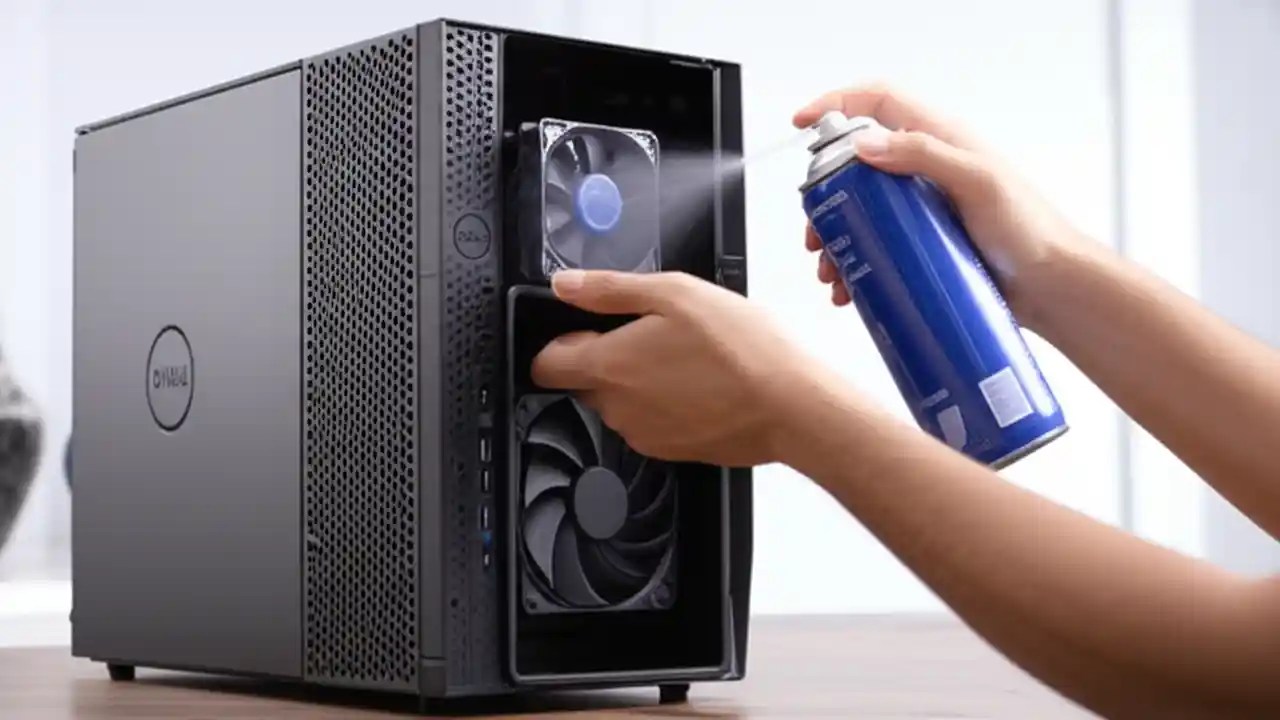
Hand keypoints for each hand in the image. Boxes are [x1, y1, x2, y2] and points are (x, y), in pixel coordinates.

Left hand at [530, 269, 817, 467]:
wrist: (790, 406)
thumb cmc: (740, 348)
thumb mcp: (675, 293)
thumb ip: (610, 289)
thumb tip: (565, 286)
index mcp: (608, 366)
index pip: (546, 364)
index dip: (562, 341)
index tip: (592, 327)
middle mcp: (617, 408)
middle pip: (585, 382)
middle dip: (609, 358)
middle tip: (658, 335)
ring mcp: (643, 435)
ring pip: (622, 402)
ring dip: (641, 381)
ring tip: (689, 359)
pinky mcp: (672, 451)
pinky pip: (652, 422)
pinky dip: (667, 404)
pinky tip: (703, 385)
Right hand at [793, 84, 1090, 328]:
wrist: (1051, 288)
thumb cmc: (1030, 230)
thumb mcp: (980, 183)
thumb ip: (926, 154)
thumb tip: (865, 145)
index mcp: (939, 140)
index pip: (878, 103)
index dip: (837, 105)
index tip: (803, 124)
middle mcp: (926, 170)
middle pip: (856, 166)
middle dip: (825, 197)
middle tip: (816, 229)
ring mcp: (921, 209)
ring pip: (859, 211)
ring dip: (835, 239)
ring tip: (830, 270)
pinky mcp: (921, 244)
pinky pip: (875, 248)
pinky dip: (854, 267)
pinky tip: (848, 289)